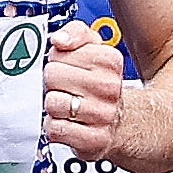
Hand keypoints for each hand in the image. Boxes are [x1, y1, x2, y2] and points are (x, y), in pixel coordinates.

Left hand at [43, 16, 126, 160]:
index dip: (57, 61)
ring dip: (53, 107)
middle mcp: (109, 87)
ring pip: (52, 103)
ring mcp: (103, 115)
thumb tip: (59, 39)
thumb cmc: (100, 85)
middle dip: (52, 83)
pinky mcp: (93, 140)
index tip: (68, 68)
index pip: (58, 54)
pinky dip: (55, 128)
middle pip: (51, 76)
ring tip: (67, 106)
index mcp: (109, 60)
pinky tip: (67, 123)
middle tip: (65, 89)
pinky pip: (55, 129)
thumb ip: (75, 33)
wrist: (122, 123)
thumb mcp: (93, 49)